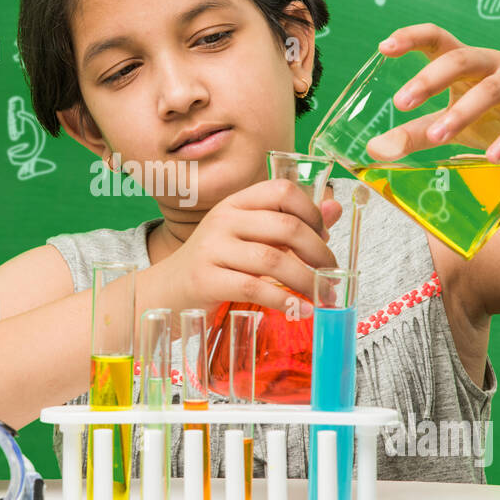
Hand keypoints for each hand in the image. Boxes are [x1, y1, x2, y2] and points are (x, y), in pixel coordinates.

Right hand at [147, 178, 341, 316]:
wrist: (165, 291)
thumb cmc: (214, 263)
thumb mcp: (249, 237)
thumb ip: (289, 223)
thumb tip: (335, 208)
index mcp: (236, 203)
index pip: (282, 190)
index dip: (312, 212)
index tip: (325, 237)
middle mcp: (223, 219)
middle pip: (285, 226)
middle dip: (319, 252)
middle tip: (332, 274)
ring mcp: (212, 248)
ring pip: (273, 259)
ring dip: (307, 281)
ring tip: (323, 297)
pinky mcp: (205, 279)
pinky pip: (253, 288)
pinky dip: (284, 301)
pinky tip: (300, 309)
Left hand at [365, 24, 499, 163]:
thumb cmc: (495, 120)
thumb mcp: (453, 125)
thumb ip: (418, 133)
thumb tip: (375, 149)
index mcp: (465, 64)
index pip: (437, 39)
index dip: (412, 37)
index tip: (384, 47)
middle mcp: (491, 65)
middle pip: (459, 60)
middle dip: (429, 80)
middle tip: (401, 103)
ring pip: (489, 90)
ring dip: (462, 113)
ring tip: (439, 136)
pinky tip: (493, 156)